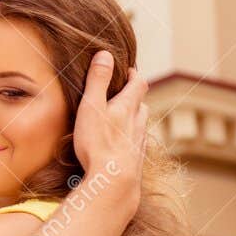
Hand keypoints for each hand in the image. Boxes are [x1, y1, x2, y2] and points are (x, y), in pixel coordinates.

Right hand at [71, 52, 147, 221]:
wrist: (114, 182)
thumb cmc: (99, 143)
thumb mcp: (92, 106)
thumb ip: (98, 80)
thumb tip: (105, 53)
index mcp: (128, 107)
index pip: (138, 83)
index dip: (133, 74)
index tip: (126, 70)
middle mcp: (138, 123)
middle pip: (142, 104)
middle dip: (134, 96)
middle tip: (122, 93)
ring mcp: (138, 143)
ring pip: (140, 125)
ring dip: (134, 118)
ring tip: (122, 118)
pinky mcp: (135, 161)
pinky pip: (136, 145)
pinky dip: (130, 139)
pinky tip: (121, 146)